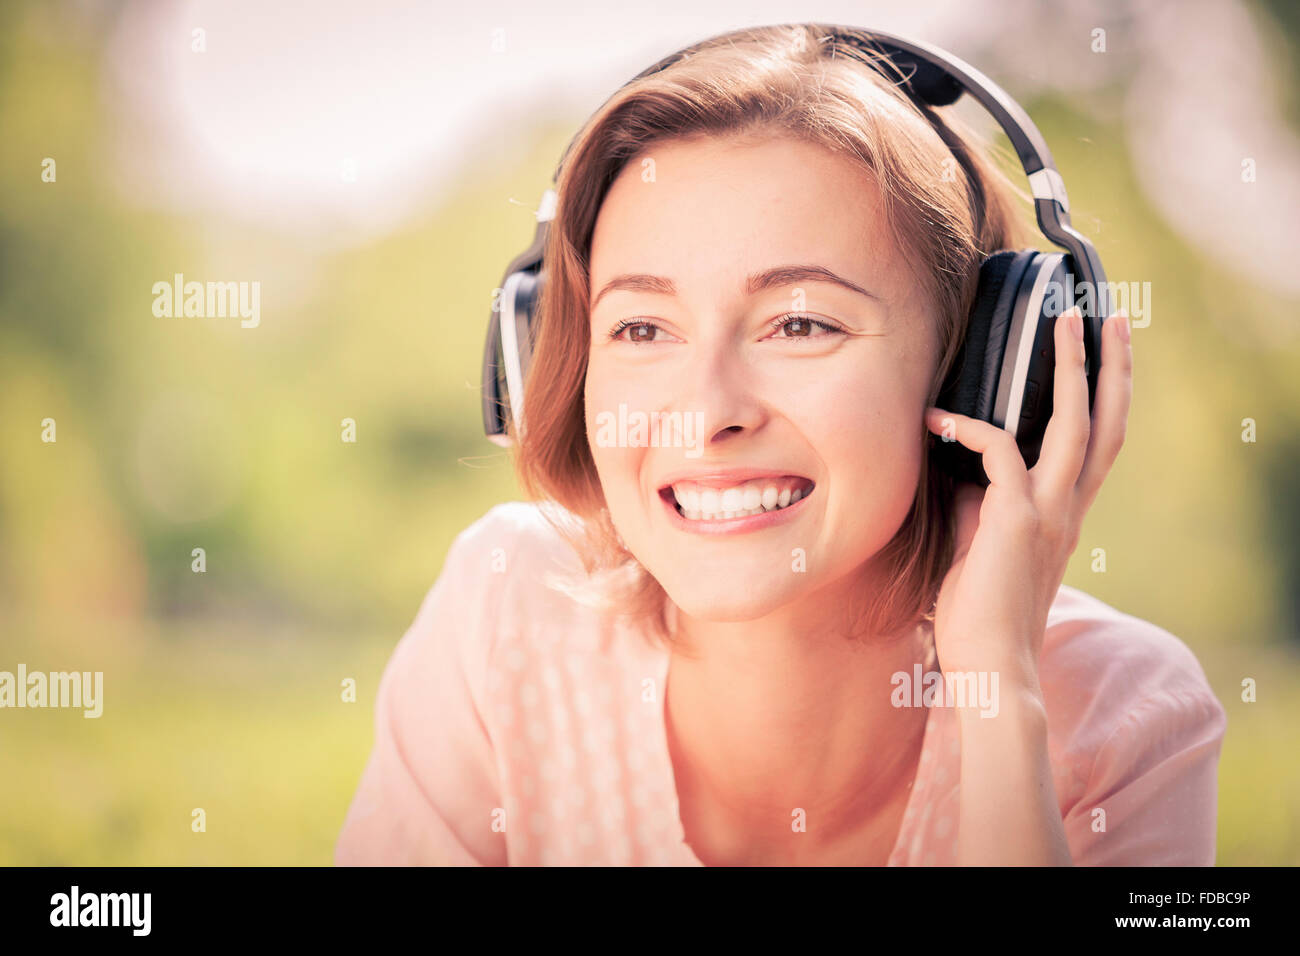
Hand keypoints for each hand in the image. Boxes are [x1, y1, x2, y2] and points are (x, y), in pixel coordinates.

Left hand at [923, 306, 1132, 687]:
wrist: (990, 666)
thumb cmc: (978, 614)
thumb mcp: (981, 545)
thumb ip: (978, 500)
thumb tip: (953, 460)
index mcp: (1065, 515)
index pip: (1097, 445)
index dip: (1103, 399)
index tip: (1099, 356)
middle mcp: (1068, 509)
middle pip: (1106, 424)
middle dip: (1109, 367)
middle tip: (1106, 316)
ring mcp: (1048, 513)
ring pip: (1075, 426)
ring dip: (1069, 370)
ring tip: (1061, 324)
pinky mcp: (1017, 520)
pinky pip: (1000, 451)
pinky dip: (969, 428)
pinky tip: (937, 418)